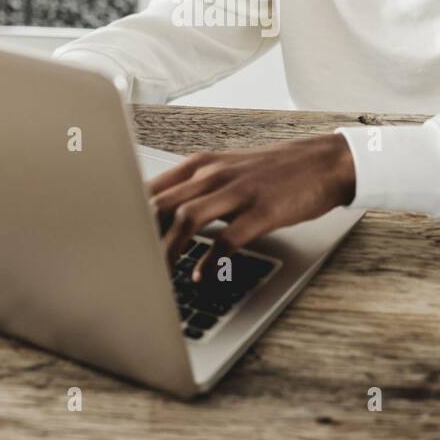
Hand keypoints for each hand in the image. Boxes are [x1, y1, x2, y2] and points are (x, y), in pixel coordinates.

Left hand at [148, 133, 355, 282]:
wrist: (324, 163)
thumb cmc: (274, 171)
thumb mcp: (229, 170)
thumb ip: (196, 188)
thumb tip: (160, 215)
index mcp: (202, 164)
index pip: (152, 188)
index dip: (129, 214)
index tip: (116, 240)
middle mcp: (215, 173)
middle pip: (162, 204)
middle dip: (141, 237)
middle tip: (130, 265)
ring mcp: (239, 191)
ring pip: (187, 218)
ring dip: (168, 250)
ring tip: (159, 275)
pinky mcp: (262, 211)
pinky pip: (227, 238)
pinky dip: (210, 260)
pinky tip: (202, 276)